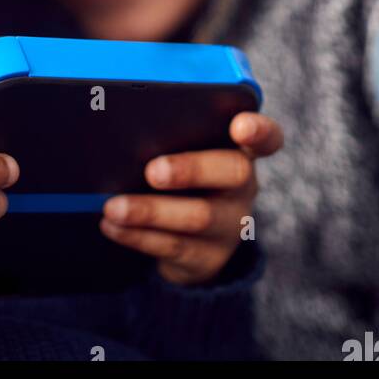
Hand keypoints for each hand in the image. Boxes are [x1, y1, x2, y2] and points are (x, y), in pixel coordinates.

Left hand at [98, 111, 283, 285]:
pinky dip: (137, 235)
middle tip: (152, 172)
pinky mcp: (209, 257)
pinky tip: (112, 225)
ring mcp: (230, 225)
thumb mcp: (184, 151)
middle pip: (232, 172)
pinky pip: (174, 246)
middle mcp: (243, 187)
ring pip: (198, 216)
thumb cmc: (182, 175)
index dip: (259, 131)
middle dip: (190, 170)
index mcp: (240, 150)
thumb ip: (170, 134)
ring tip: (114, 207)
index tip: (240, 126)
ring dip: (150, 211)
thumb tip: (123, 121)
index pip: (266, 137)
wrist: (192, 237)